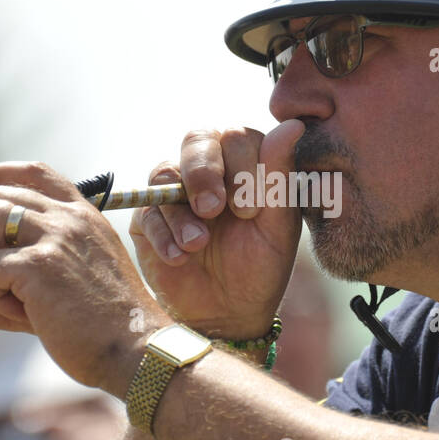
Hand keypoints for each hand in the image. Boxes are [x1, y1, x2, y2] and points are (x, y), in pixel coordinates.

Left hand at [0, 161, 169, 394]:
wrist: (137, 348)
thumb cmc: (110, 326)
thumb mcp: (71, 289)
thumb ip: (21, 290)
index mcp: (83, 217)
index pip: (35, 173)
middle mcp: (69, 218)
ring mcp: (54, 237)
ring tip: (9, 295)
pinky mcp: (37, 264)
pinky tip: (25, 315)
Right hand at [129, 121, 305, 339]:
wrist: (229, 314)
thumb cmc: (260, 267)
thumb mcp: (278, 226)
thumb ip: (279, 176)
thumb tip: (293, 125)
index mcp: (245, 164)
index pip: (237, 136)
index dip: (241, 167)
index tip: (250, 211)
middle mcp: (209, 169)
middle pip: (196, 139)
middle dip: (204, 173)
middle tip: (214, 210)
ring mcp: (175, 192)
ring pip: (165, 172)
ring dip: (182, 211)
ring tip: (199, 245)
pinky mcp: (148, 219)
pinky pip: (146, 210)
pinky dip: (163, 235)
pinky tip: (180, 258)